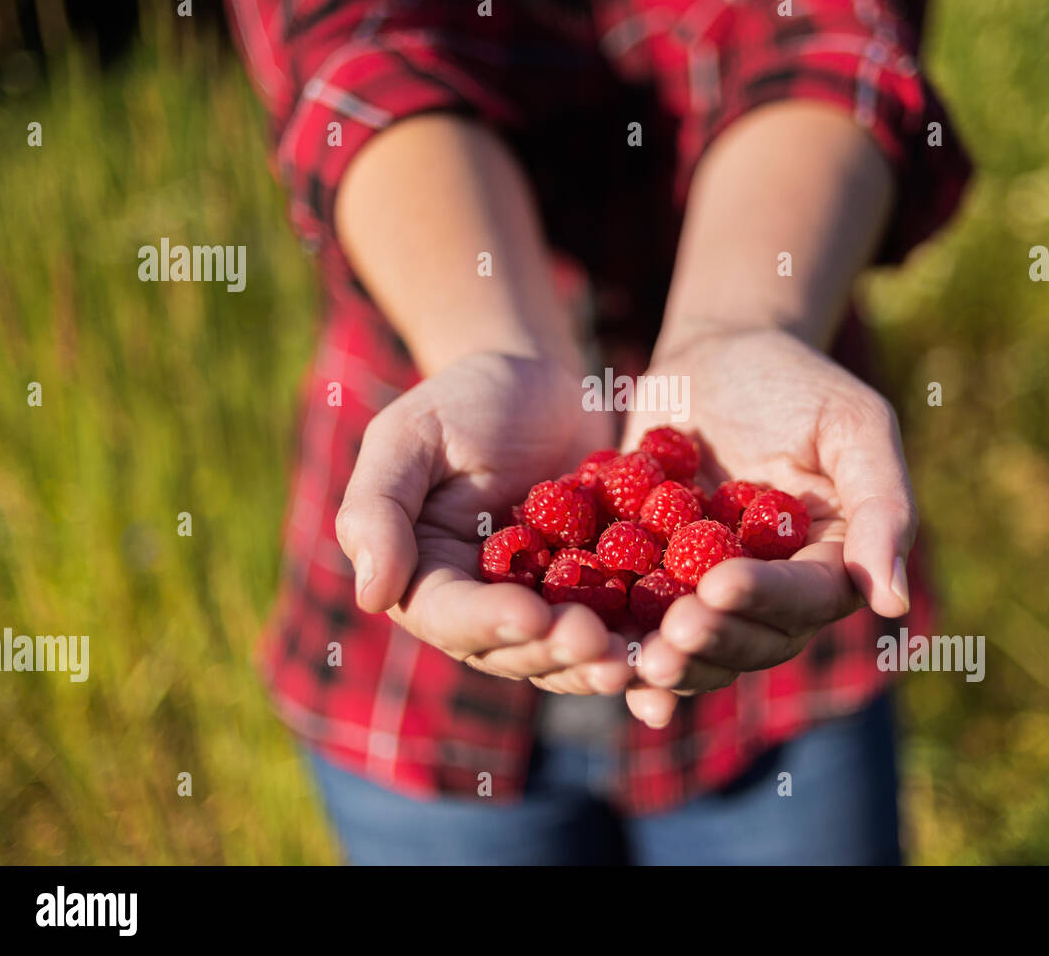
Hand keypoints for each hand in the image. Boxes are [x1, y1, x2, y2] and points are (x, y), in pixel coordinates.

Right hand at [334, 351, 634, 695]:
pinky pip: (623, 628)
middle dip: (559, 653)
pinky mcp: (603, 595)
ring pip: (573, 654)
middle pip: (518, 650)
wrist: (540, 383)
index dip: (491, 624)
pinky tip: (676, 653)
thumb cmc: (462, 400)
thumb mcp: (409, 437)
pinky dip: (646, 644)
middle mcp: (487, 609)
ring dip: (605, 664)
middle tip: (601, 648)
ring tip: (642, 661)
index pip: (452, 617)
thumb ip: (378, 508)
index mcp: (430, 580)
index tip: (533, 616)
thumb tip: (372, 596)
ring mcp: (549, 607)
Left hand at [621, 328, 915, 726]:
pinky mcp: (658, 583)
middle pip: (753, 640)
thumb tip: (891, 602)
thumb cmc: (797, 381)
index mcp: (831, 564)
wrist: (717, 355)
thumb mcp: (852, 425)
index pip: (807, 599)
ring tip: (637, 657)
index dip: (766, 599)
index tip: (720, 585)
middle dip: (713, 640)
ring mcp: (713, 593)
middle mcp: (775, 593)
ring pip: (698, 649)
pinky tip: (599, 659)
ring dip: (671, 662)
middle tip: (672, 633)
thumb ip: (881, 506)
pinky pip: (643, 624)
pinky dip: (625, 648)